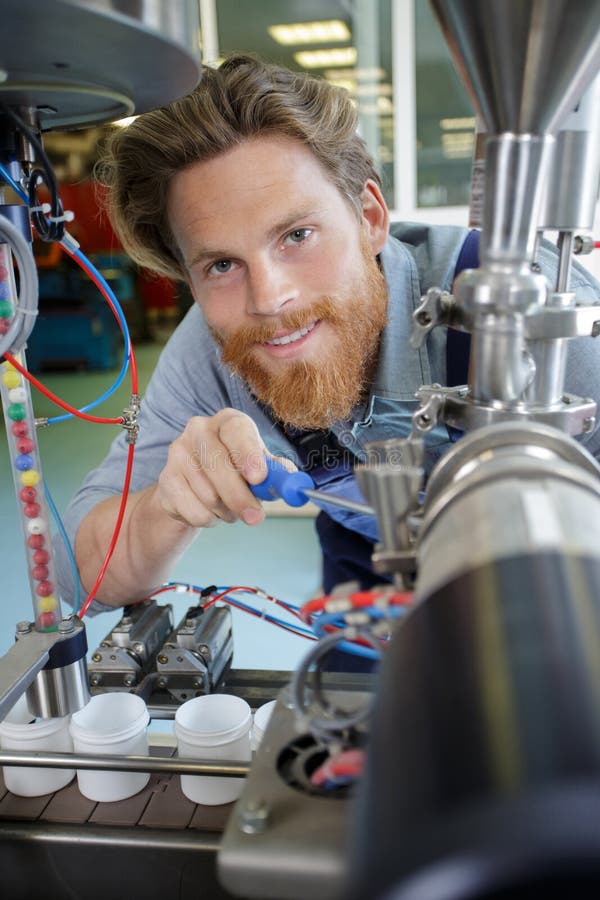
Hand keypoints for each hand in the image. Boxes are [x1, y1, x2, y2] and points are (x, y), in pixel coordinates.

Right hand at [155, 408, 293, 527]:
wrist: (194, 489)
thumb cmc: (235, 473)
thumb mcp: (260, 469)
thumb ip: (277, 474)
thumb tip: (293, 482)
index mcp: (227, 422)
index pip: (236, 430)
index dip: (248, 454)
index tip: (259, 478)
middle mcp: (199, 430)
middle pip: (217, 464)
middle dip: (239, 496)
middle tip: (255, 517)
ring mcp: (178, 454)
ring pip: (208, 494)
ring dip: (227, 511)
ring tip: (230, 507)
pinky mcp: (166, 481)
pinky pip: (194, 510)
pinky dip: (210, 519)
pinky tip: (210, 510)